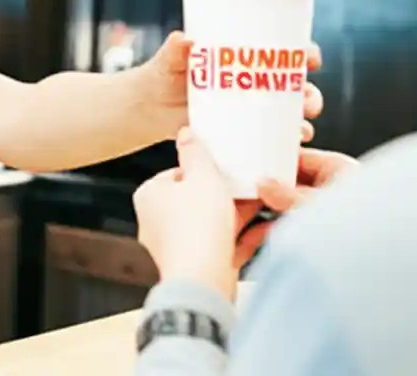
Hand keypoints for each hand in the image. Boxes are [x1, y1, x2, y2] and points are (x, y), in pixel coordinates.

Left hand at [133, 128, 256, 299]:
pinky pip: (222, 245)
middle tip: (249, 184)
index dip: (205, 170)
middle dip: (226, 193)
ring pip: (212, 223)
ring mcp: (177, 247)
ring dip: (238, 214)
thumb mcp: (202, 176)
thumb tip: (185, 133)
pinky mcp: (197, 266)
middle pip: (197, 198)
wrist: (204, 282)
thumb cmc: (197, 228)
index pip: (178, 173)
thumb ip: (195, 152)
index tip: (224, 168)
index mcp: (149, 196)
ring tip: (265, 202)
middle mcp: (157, 223)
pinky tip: (267, 228)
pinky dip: (242, 238)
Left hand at [140, 32, 325, 142]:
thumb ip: (176, 49)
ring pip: (287, 112)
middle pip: (294, 84)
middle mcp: (253, 81)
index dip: (304, 52)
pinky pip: (268, 138)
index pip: (283, 49)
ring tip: (302, 128)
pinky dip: (284, 142)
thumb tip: (184, 40)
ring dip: (302, 119)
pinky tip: (291, 146)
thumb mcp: (170, 59)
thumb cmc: (162, 73)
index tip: (311, 58)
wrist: (148, 105)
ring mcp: (248, 108)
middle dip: (309, 93)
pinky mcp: (240, 132)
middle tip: (307, 101)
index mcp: (243, 56)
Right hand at [233, 148, 359, 257]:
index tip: (250, 165)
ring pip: (284, 210)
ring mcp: (323, 215)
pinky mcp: (317, 239)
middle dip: (262, 192)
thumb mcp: (318, 206)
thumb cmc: (369, 228)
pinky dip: (268, 235)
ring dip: (261, 217)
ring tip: (236, 221)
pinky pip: (287, 231)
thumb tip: (263, 184)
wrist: (392, 263)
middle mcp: (331, 189)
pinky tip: (247, 240)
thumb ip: (288, 195)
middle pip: (287, 184)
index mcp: (338, 170)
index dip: (273, 161)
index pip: (298, 158)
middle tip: (237, 194)